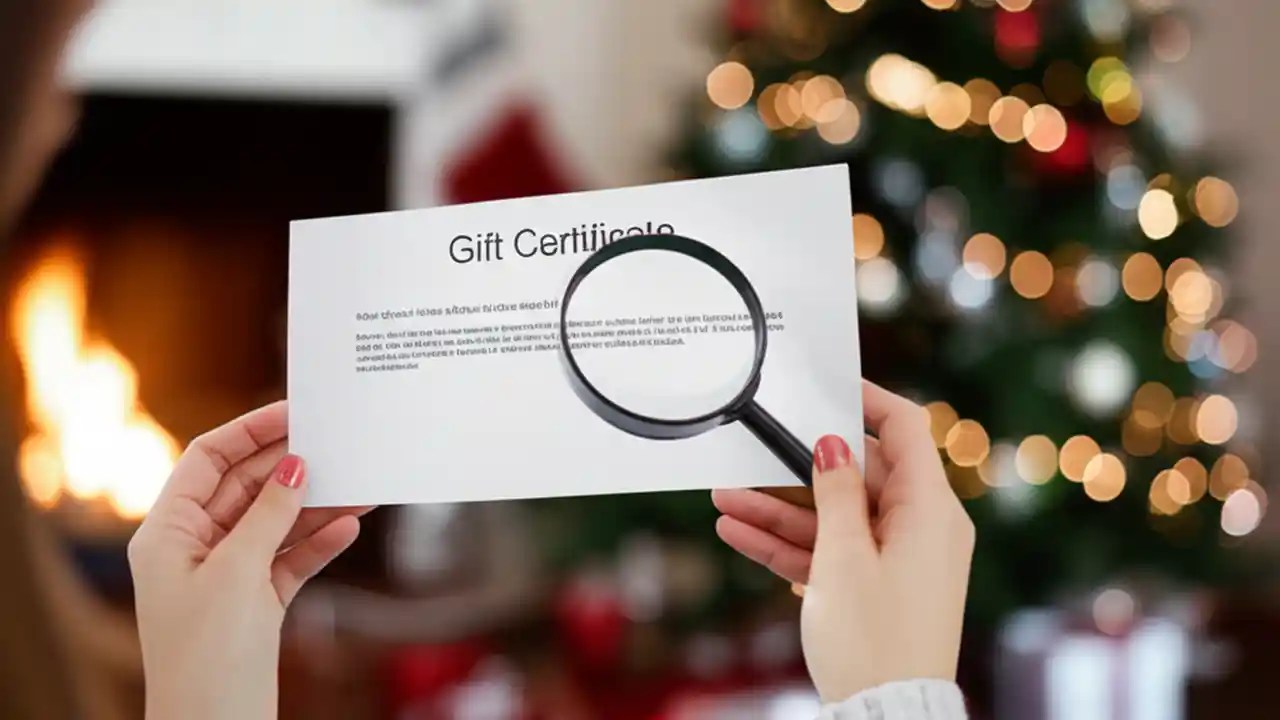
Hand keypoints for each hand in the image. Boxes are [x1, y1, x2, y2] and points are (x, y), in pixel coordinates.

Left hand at [127, 402, 370, 719]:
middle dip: (290, 466)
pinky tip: (348, 527)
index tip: (293, 411)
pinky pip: (290, 558)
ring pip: (275, 522)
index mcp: (167, 533)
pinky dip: (318, 542)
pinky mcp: (256, 602)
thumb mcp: (237, 571)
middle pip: (245, 487)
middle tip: (336, 442)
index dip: (249, 431)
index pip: (207, 460)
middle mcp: (194, 548)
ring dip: (315, 504)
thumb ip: (269, 513)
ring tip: (358, 485)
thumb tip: (294, 464)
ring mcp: (227, 575)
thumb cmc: (206, 654)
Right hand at [712, 381, 973, 702]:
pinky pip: (832, 552)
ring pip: (834, 517)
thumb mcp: (843, 556)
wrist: (887, 717)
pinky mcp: (876, 587)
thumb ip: (836, 493)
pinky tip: (739, 532)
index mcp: (930, 510)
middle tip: (752, 454)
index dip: (866, 401)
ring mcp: (898, 559)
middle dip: (797, 470)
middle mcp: (921, 529)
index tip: (828, 385)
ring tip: (724, 499)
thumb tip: (833, 444)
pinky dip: (790, 545)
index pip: (904, 430)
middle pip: (858, 476)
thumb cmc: (875, 640)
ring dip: (779, 511)